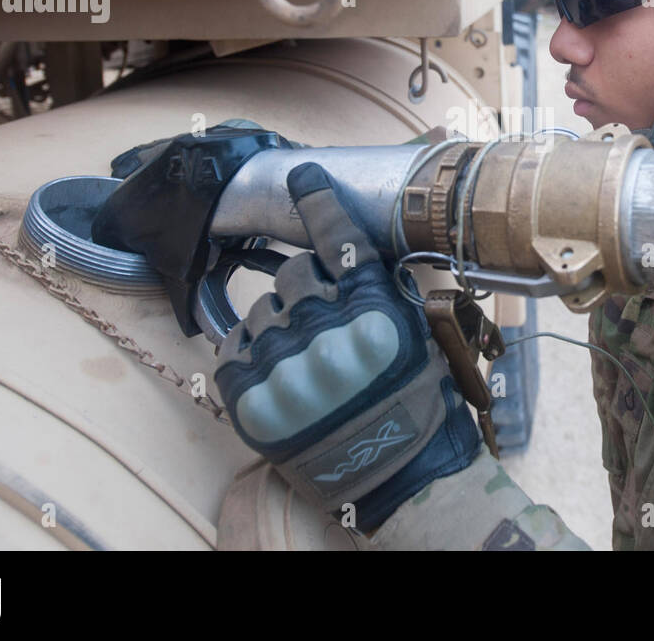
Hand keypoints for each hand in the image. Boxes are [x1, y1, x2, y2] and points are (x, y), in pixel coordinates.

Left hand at [214, 162, 480, 531]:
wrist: (398, 476)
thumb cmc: (417, 405)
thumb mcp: (419, 334)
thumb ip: (381, 291)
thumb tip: (344, 251)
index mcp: (373, 313)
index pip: (337, 239)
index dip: (317, 201)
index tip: (302, 177)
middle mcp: (325, 333)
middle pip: (294, 275)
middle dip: (307, 290)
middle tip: (325, 323)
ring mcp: (283, 367)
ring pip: (261, 310)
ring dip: (280, 324)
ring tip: (305, 361)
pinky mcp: (250, 398)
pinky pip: (233, 348)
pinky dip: (252, 352)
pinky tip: (276, 370)